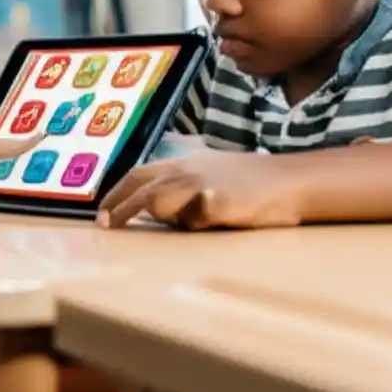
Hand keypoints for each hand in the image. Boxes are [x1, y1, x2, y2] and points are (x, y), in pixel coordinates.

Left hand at [98, 149, 302, 229]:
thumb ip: (180, 187)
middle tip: (104, 225)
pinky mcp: (221, 203)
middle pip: (141, 186)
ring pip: (161, 199)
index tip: (101, 213)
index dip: (116, 193)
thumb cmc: (250, 182)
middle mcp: (187, 171)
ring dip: (153, 214)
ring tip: (150, 225)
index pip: (137, 175)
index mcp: (181, 165)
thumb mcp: (209, 174)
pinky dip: (195, 221)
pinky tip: (206, 222)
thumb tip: (152, 209)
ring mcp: (204, 186)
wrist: (291, 181)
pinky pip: (198, 216)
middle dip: (119, 206)